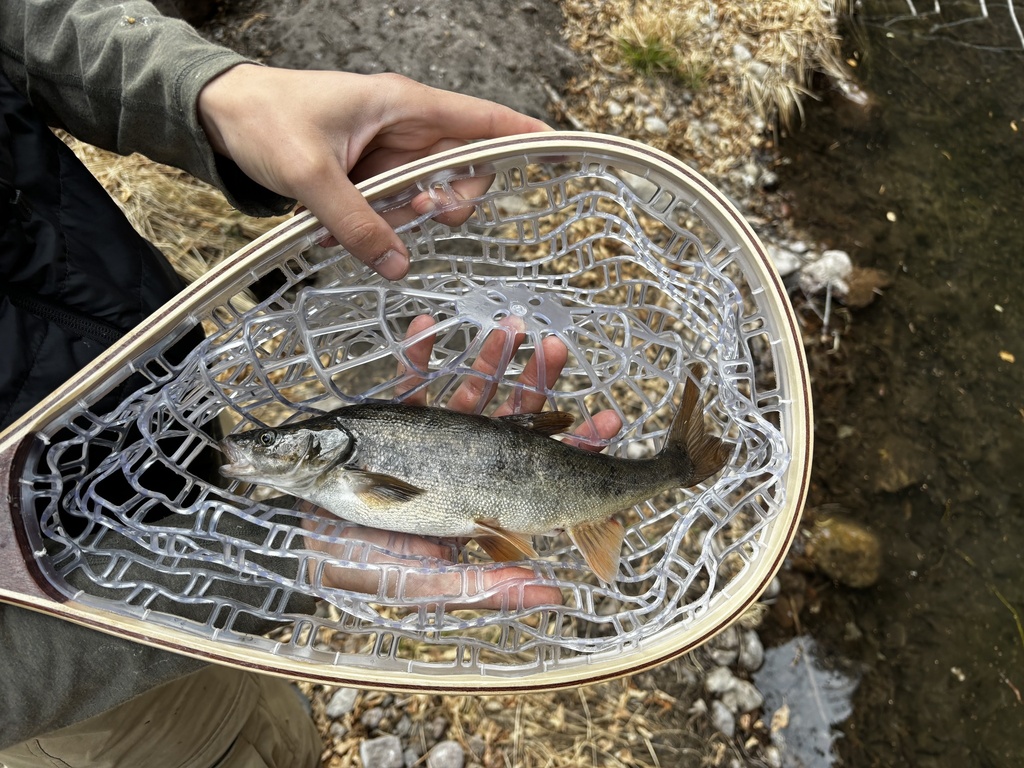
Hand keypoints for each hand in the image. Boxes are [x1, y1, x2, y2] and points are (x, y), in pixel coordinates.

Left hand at [197, 65, 549, 279]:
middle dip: (451, 202)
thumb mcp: (309, 174)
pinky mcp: (371, 175)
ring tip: (357, 222)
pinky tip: (338, 225)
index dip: (526, 136)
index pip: (484, 119)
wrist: (220, 115)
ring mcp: (390, 154)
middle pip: (465, 170)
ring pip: (431, 196)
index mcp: (404, 105)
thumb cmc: (264, 119)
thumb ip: (355, 222)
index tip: (563, 153)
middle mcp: (406, 128)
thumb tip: (397, 266)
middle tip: (421, 217)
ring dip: (407, 220)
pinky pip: (396, 208)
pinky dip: (380, 224)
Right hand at [301, 316, 621, 608]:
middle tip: (559, 349)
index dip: (577, 448)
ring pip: (468, 393)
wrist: (297, 545)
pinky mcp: (388, 424)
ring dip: (489, 358)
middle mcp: (461, 467)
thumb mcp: (426, 586)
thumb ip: (484, 587)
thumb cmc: (364, 568)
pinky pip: (404, 382)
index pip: (539, 473)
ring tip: (512, 326)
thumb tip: (551, 592)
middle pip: (512, 420)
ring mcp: (427, 441)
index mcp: (481, 502)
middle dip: (538, 384)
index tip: (607, 420)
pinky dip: (415, 354)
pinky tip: (426, 325)